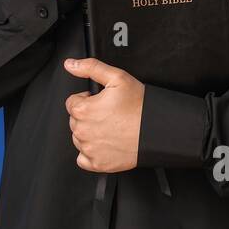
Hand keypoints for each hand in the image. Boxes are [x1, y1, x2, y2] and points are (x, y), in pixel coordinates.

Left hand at [62, 56, 144, 173]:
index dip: (87, 100)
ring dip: (89, 133)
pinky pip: (83, 159)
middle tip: (108, 114)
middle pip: (75, 120)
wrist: (157, 130)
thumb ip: (90, 67)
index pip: (72, 103)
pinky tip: (105, 144)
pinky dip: (90, 153)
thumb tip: (70, 64)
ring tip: (110, 128)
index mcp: (84, 110)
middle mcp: (83, 131)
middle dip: (88, 116)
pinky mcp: (98, 164)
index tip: (101, 102)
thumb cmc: (140, 106)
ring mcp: (90, 149)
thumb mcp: (117, 77)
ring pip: (79, 138)